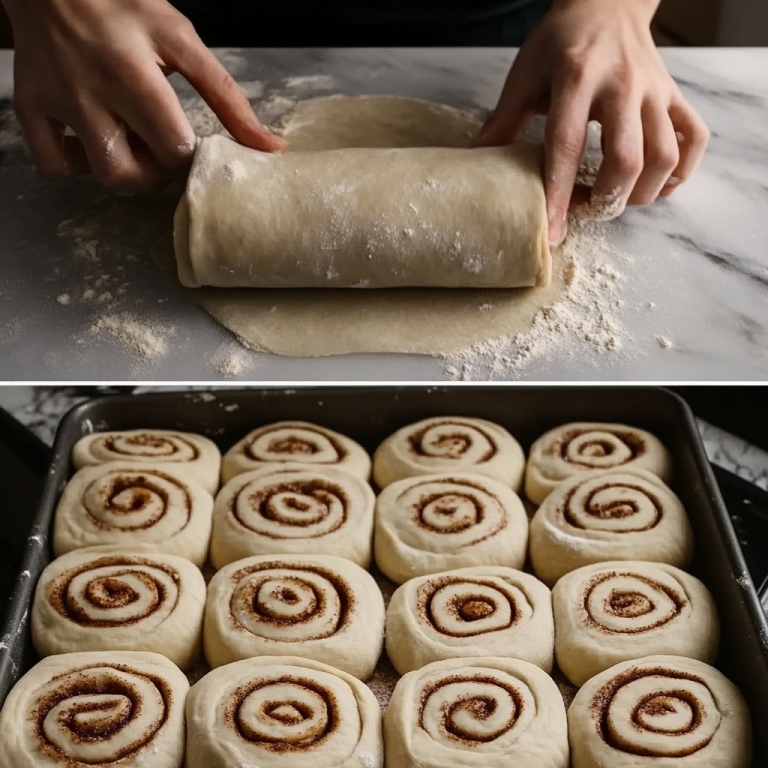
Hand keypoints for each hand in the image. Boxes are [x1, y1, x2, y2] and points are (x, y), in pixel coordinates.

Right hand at [2, 0, 285, 192]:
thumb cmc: (124, 5)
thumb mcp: (183, 42)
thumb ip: (228, 99)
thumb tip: (272, 147)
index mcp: (134, 77)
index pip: (173, 151)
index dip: (189, 159)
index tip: (191, 146)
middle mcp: (91, 94)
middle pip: (134, 174)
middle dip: (159, 173)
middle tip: (163, 149)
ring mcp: (57, 104)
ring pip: (99, 174)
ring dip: (125, 172)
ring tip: (132, 142)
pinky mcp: (30, 107)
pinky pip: (53, 164)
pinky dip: (76, 165)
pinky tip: (92, 141)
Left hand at [474, 0, 709, 248]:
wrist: (606, 2)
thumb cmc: (561, 43)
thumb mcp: (525, 75)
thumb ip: (503, 121)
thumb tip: (476, 163)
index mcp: (576, 79)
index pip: (567, 149)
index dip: (559, 197)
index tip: (552, 233)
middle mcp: (622, 86)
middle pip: (626, 160)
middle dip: (605, 200)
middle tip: (585, 208)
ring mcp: (654, 91)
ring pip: (663, 158)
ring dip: (639, 193)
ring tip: (614, 198)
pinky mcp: (675, 95)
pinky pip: (693, 139)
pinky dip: (679, 172)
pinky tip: (654, 184)